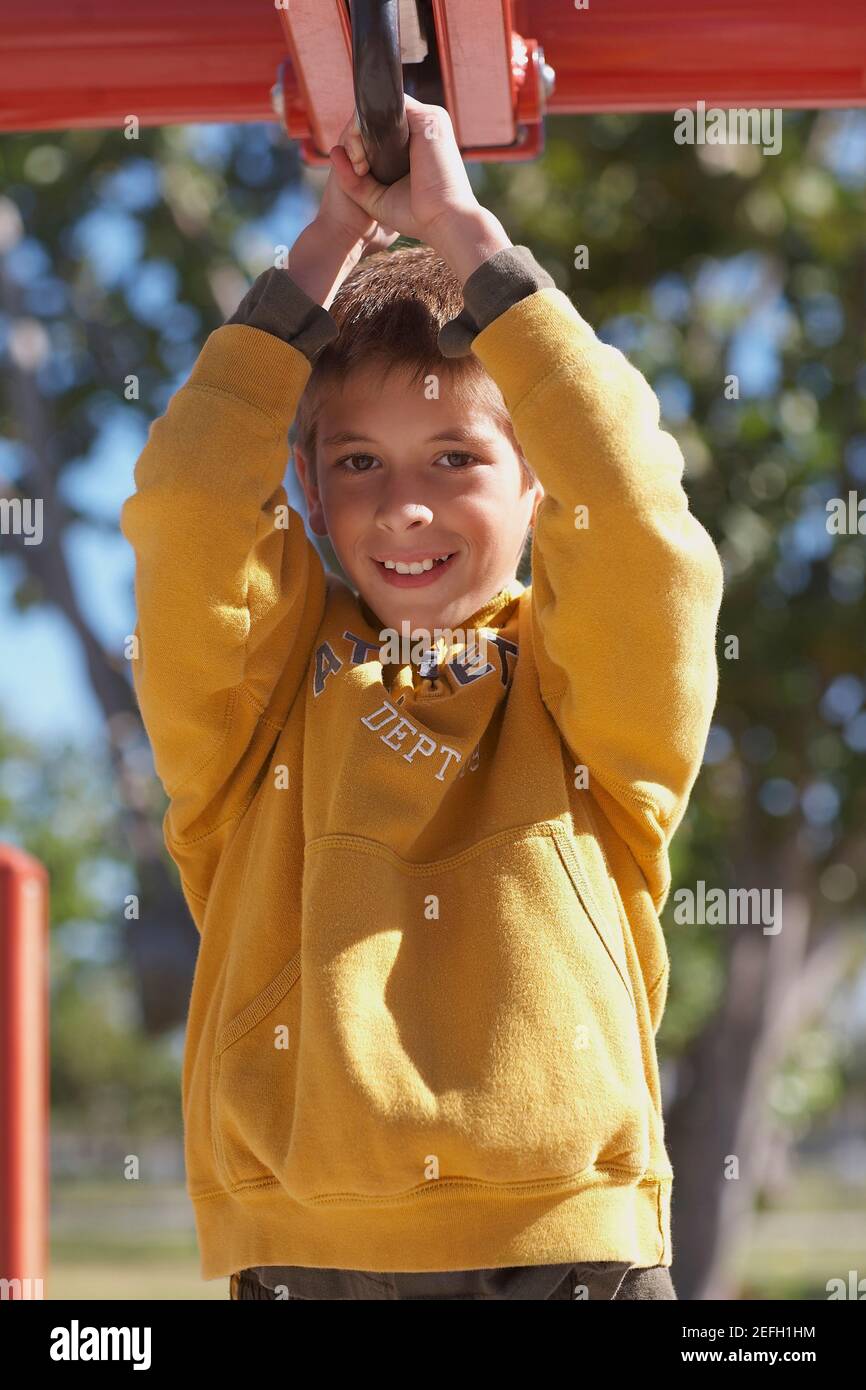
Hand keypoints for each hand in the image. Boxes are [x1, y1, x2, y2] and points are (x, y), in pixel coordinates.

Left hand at [328, 94, 480, 247]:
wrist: (445, 222)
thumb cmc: (416, 216)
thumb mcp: (377, 197)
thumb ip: (354, 178)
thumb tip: (334, 151)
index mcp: (416, 147)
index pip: (381, 131)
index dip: (362, 144)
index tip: (359, 171)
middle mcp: (423, 131)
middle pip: (379, 119)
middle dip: (358, 136)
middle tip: (357, 167)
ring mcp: (428, 122)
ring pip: (382, 111)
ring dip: (361, 130)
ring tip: (360, 162)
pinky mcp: (429, 119)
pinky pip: (391, 105)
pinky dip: (370, 122)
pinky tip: (364, 148)